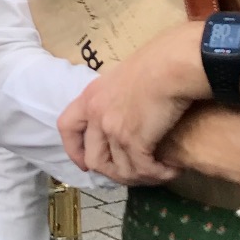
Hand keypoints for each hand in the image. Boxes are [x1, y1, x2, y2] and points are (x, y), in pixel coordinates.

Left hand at [59, 24, 206, 181]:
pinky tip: (172, 170)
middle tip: (136, 173)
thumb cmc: (158, 62)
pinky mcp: (133, 141)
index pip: (67, 128)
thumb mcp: (125, 76)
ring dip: (140, 177)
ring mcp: (112, 129)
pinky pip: (142, 170)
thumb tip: (130, 109)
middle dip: (114, 172)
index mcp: (91, 96)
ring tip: (159, 173)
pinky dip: (158, 174)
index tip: (85, 164)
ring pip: (119, 171)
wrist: (172, 65)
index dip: (74, 150)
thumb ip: (118, 96)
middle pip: (93, 159)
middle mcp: (96, 114)